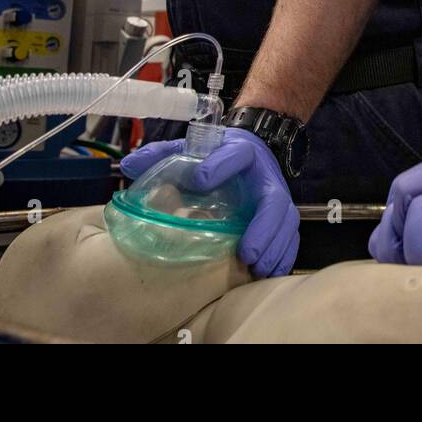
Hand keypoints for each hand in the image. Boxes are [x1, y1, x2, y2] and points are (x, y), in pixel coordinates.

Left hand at [122, 131, 300, 277]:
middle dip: (262, 226)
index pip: (235, 155)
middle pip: (273, 200)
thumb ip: (161, 155)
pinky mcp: (283, 214)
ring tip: (257, 268)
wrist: (252, 151)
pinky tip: (271, 272)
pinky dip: (284, 255)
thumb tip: (130, 166)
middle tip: (245, 252)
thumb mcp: (189, 149)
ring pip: (286, 221)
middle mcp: (264, 176)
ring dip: (275, 246)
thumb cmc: (214, 156)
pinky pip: (291, 236)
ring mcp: (277, 196)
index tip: (199, 181)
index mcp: (239, 153)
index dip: (219, 166)